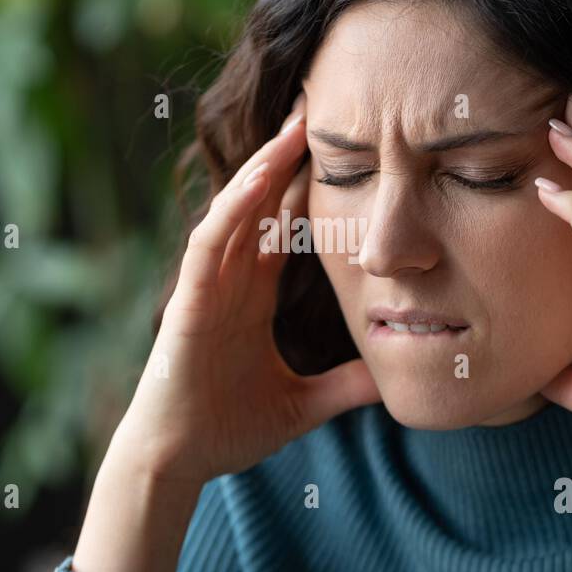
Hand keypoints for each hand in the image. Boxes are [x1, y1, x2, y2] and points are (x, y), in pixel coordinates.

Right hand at [113, 92, 380, 489]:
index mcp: (253, 297)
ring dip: (262, 169)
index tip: (345, 151)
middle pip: (260, 206)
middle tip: (320, 109)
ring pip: (235, 212)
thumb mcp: (305, 403)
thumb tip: (393, 380)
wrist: (178, 462)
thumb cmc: (227, 430)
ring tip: (294, 128)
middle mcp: (230, 281)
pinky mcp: (188, 300)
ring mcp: (207, 286)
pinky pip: (208, 244)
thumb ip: (346, 386)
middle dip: (287, 159)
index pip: (285, 228)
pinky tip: (255, 180)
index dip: (310, 189)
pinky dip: (231, 210)